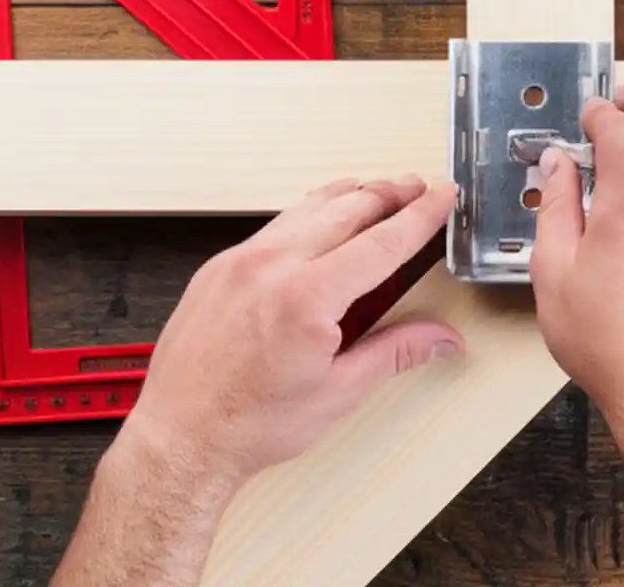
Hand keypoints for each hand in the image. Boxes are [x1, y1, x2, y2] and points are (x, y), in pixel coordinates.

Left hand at [121, 176, 463, 484]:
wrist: (181, 437)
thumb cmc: (249, 424)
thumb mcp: (338, 391)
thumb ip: (395, 352)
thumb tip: (441, 340)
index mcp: (307, 298)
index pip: (382, 242)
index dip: (420, 215)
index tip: (442, 196)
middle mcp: (270, 267)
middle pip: (347, 209)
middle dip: (389, 193)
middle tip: (418, 186)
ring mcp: (239, 262)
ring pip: (307, 208)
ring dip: (350, 195)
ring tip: (378, 191)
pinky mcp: (220, 267)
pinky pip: (275, 225)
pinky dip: (309, 213)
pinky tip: (322, 217)